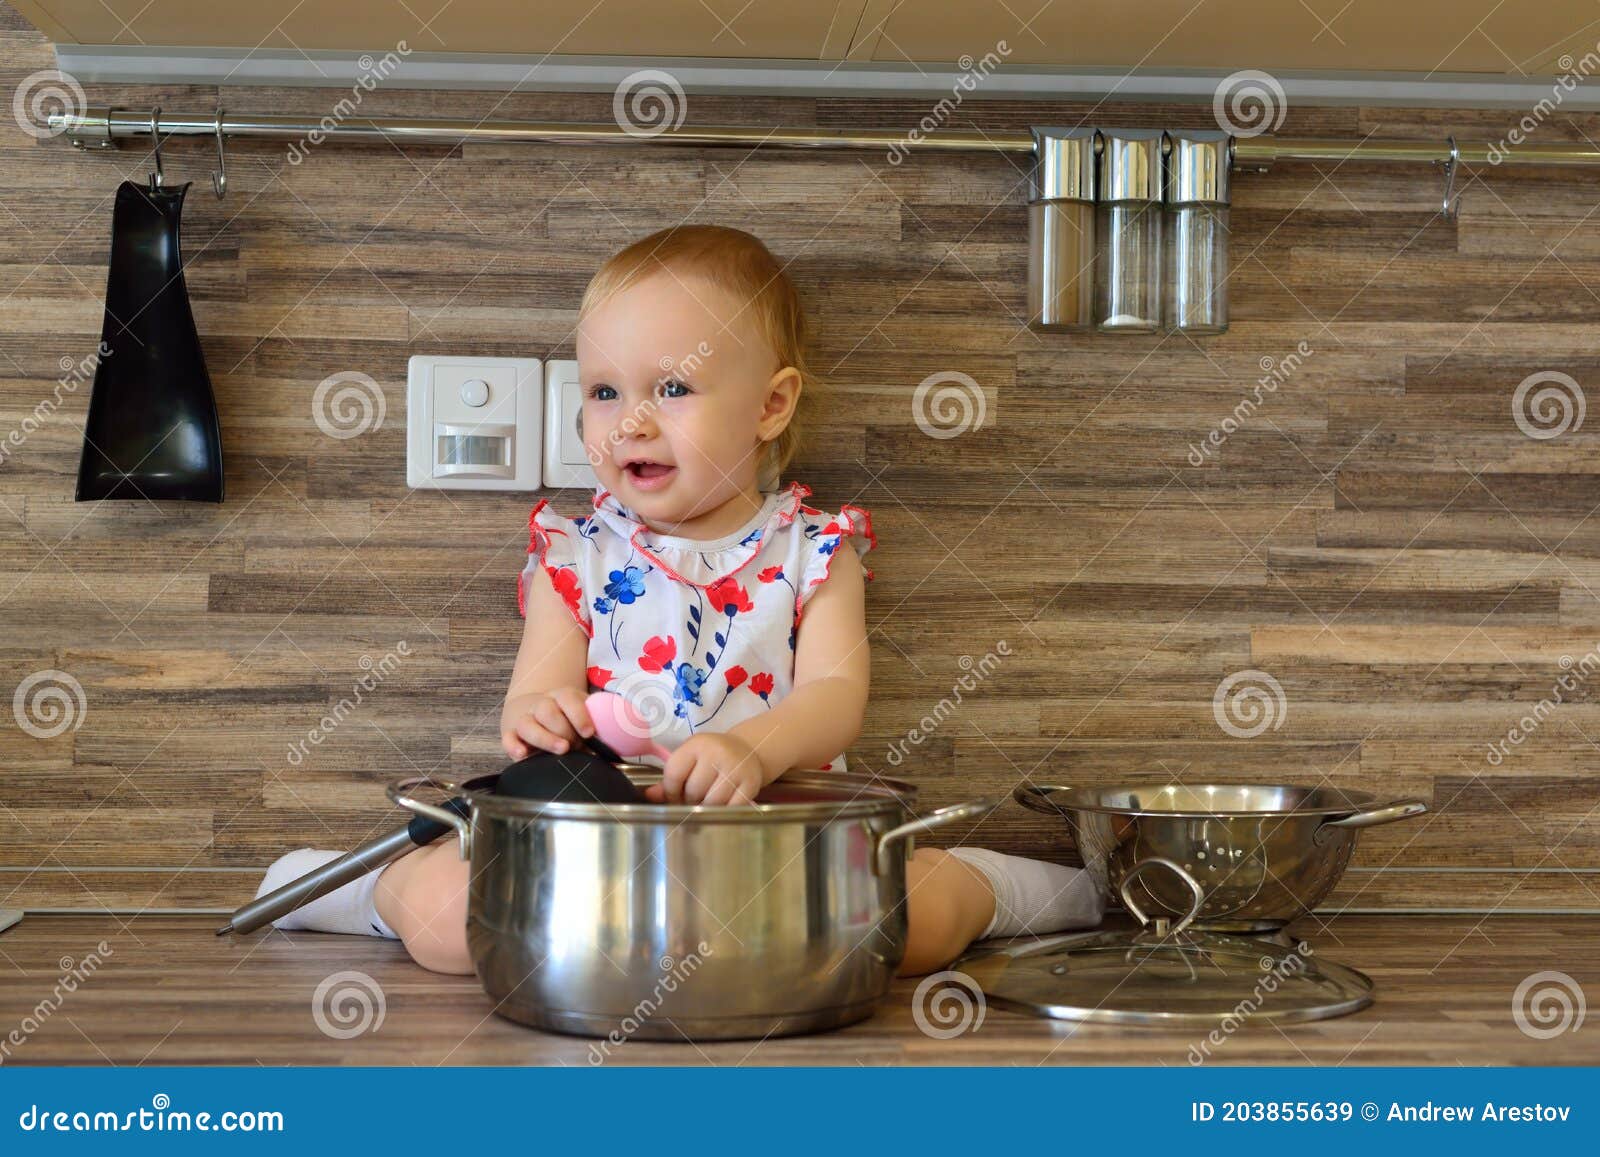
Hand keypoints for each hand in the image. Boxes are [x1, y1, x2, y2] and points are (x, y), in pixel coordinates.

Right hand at [501, 687, 592, 759]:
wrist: (544, 717)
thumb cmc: (571, 722)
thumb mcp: (586, 719)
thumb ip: (598, 730)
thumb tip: (615, 755)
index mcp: (562, 697)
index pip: (568, 698)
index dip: (579, 715)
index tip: (589, 732)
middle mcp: (541, 705)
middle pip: (547, 711)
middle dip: (563, 730)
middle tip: (576, 745)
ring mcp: (526, 719)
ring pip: (527, 724)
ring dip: (545, 738)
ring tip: (561, 749)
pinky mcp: (513, 735)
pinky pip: (508, 739)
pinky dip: (513, 746)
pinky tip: (523, 755)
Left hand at [647, 732, 767, 805]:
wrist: (748, 749)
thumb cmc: (712, 757)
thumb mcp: (690, 758)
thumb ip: (670, 777)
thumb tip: (648, 795)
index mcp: (697, 744)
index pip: (674, 774)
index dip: (671, 791)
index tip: (675, 796)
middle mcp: (717, 753)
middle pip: (693, 791)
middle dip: (690, 801)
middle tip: (693, 800)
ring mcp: (736, 768)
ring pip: (712, 802)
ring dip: (706, 808)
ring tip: (707, 802)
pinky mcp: (751, 783)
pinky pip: (731, 808)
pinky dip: (724, 811)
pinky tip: (722, 804)